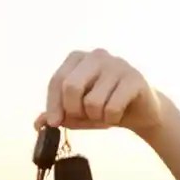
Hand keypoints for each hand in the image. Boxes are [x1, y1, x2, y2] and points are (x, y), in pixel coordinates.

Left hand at [35, 48, 163, 136]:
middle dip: (74, 110)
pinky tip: (118, 115)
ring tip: (104, 114)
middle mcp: (96, 55)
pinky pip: (112, 107)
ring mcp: (117, 64)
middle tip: (84, 117)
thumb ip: (57, 115)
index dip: (52, 105)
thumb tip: (38, 124)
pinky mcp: (134, 78)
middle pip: (71, 87)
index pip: (56, 81)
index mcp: (77, 58)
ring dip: (96, 117)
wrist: (141, 112)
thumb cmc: (104, 108)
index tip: (54, 123)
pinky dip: (111, 119)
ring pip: (92, 102)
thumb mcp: (77, 113)